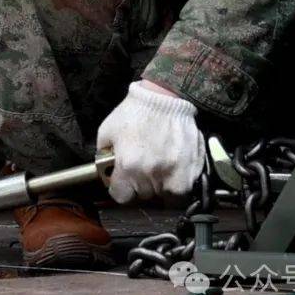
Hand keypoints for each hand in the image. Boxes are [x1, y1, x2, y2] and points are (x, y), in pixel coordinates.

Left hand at [96, 80, 204, 202]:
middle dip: (140, 185)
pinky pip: (183, 190)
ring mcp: (173, 174)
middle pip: (144, 196)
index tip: (123, 183)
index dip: (121, 190)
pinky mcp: (190, 170)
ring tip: (158, 169)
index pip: (122, 197)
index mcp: (128, 166)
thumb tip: (106, 172)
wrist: (165, 97)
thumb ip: (103, 156)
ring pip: (165, 196)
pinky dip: (177, 184)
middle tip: (142, 169)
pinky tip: (172, 170)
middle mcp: (150, 173)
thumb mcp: (107, 131)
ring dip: (160, 186)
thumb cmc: (136, 112)